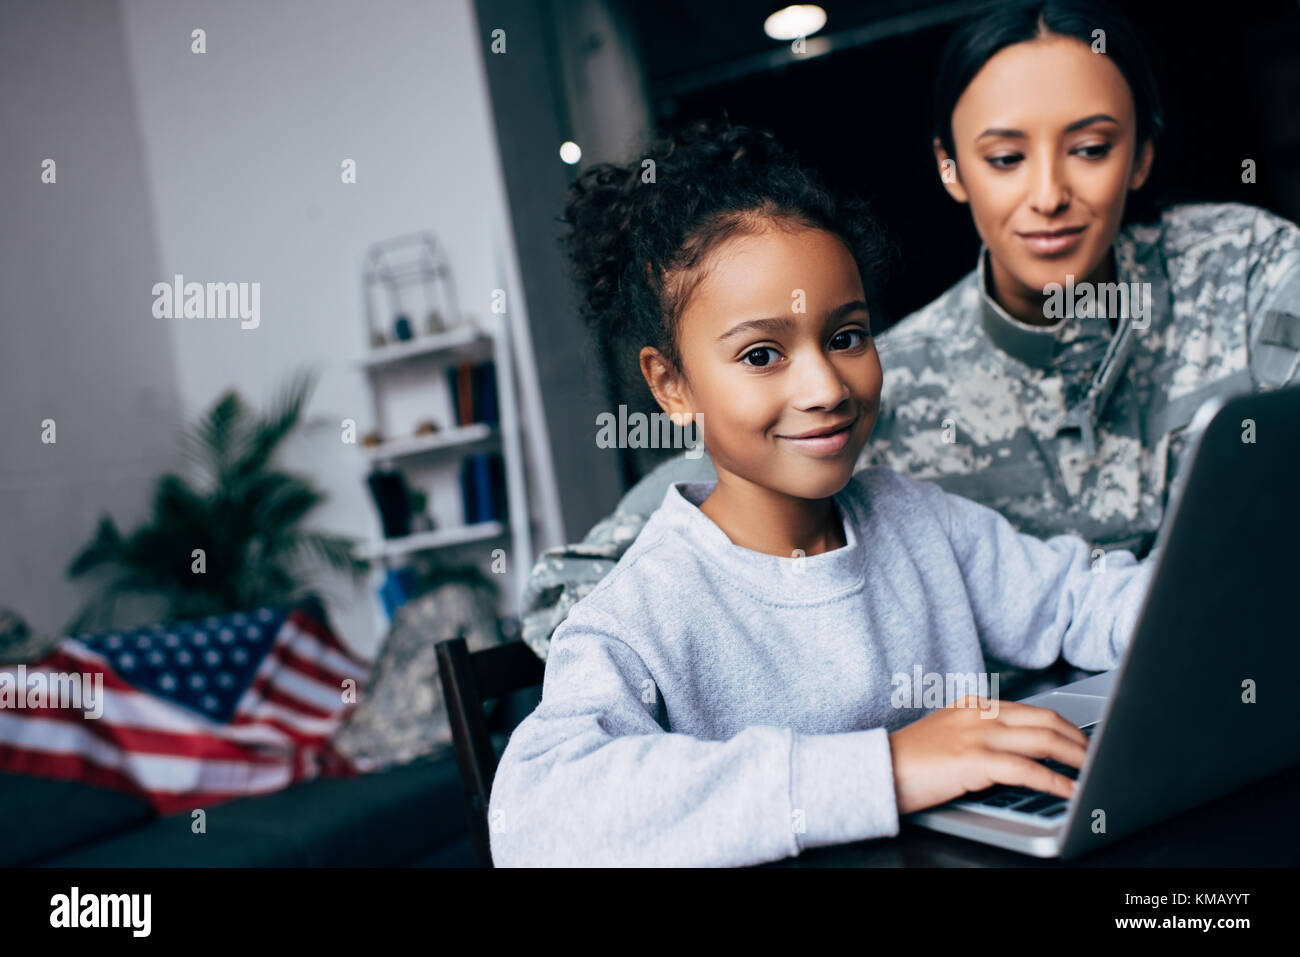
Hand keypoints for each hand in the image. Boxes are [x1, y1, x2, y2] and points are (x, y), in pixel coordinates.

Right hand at [887, 695, 1088, 815]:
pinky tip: (1069, 792)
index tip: (1081, 742)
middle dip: (1079, 740)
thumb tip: (1017, 752)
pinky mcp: (974, 761)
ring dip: (1076, 759)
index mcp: (975, 705)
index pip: (1033, 711)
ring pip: (1044, 741)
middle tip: (1096, 757)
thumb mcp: (949, 734)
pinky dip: (1055, 782)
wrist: (878, 768)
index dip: (1064, 727)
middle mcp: (980, 714)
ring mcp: (977, 735)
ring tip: (1093, 773)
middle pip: (1046, 721)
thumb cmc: (910, 759)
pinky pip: (1027, 770)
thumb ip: (980, 733)